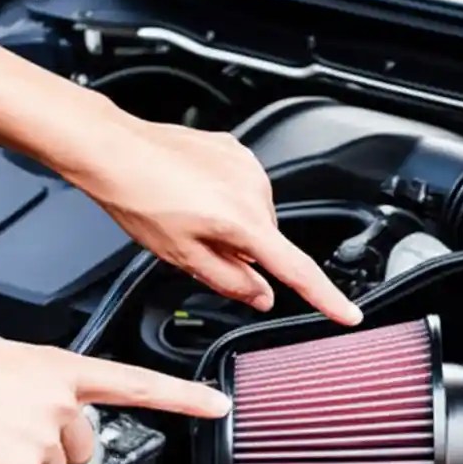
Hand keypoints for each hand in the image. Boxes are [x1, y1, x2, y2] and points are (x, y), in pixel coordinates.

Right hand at [0, 334, 229, 463]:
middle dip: (49, 447)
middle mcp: (59, 402)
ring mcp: (43, 441)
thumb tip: (42, 408)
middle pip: (80, 447)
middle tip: (3, 431)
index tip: (218, 404)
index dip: (183, 396)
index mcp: (56, 366)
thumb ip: (35, 382)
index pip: (135, 383)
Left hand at [57, 117, 362, 325]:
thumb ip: (229, 282)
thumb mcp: (181, 256)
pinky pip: (241, 188)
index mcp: (243, 222)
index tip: (348, 314)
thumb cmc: (138, 198)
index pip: (296, 269)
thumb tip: (260, 297)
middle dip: (242, 254)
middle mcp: (252, 189)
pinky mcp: (234, 149)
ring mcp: (245, 165)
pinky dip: (224, 200)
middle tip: (199, 248)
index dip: (325, 297)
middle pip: (266, 242)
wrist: (114, 150)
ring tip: (187, 216)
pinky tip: (191, 196)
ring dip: (232, 226)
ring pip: (254, 216)